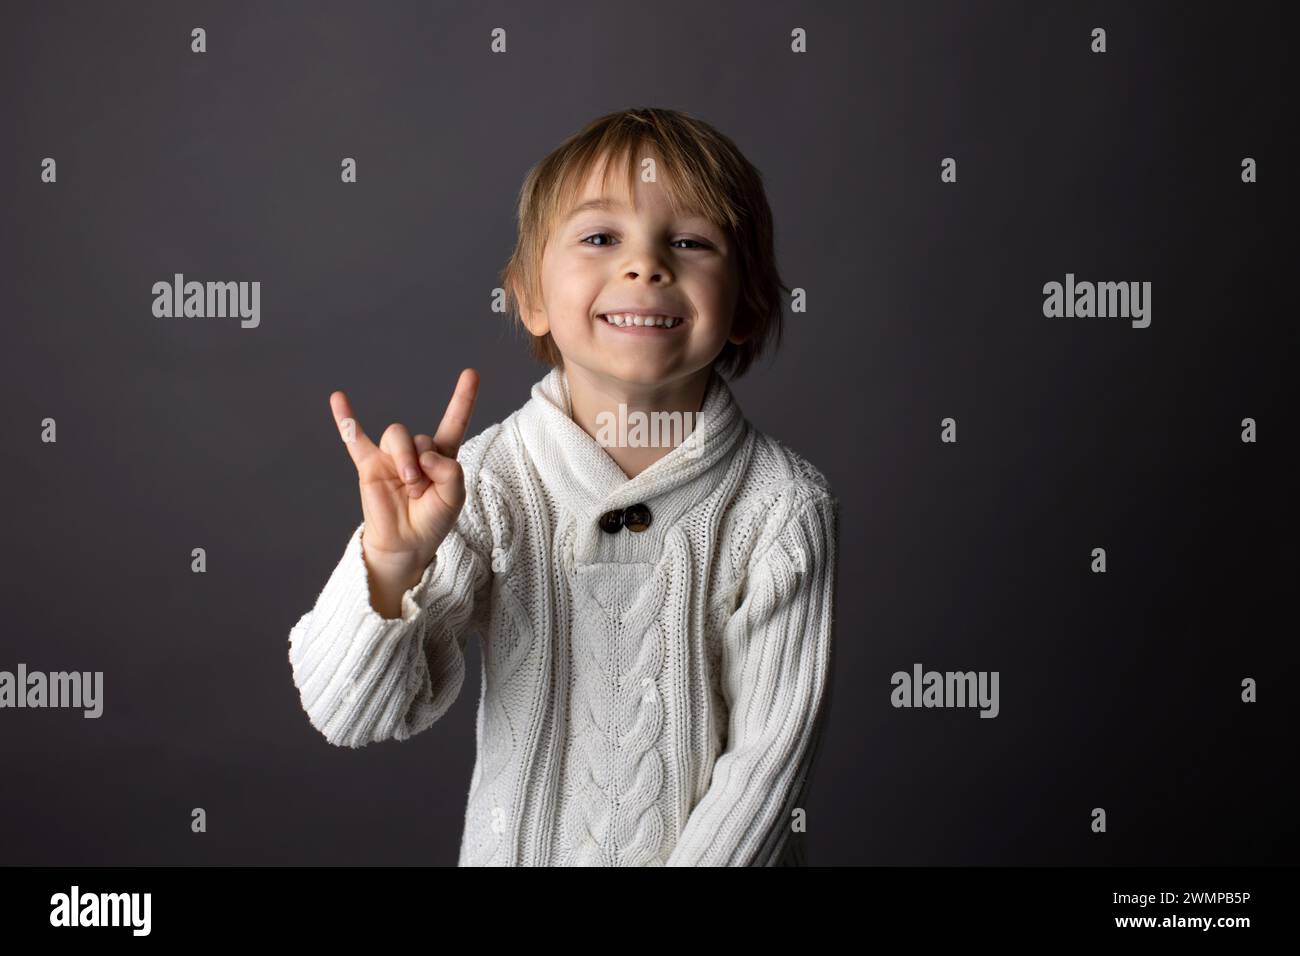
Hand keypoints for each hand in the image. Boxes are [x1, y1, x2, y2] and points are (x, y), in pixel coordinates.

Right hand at [329, 368, 479, 576]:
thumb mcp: (454, 498)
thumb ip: (450, 471)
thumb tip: (426, 454)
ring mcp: (390, 457)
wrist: (406, 544)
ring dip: (404, 458)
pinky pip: (354, 437)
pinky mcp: (368, 465)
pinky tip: (338, 398)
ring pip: (396, 435)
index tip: (472, 373)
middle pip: (419, 436)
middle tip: (421, 490)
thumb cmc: (432, 521)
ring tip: (408, 484)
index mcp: (441, 457)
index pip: (454, 422)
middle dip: (422, 463)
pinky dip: (345, 419)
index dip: (463, 399)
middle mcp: (416, 452)